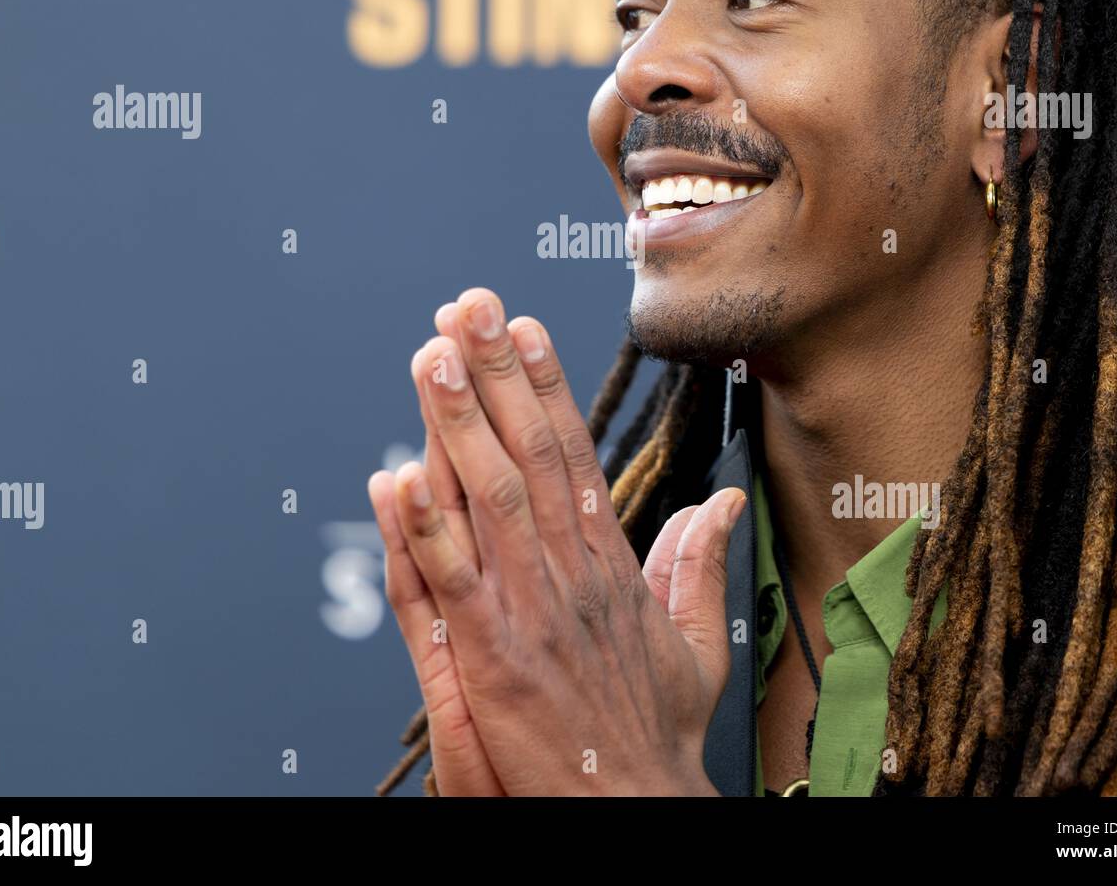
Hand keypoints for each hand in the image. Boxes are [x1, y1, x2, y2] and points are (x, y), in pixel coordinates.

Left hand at [371, 287, 743, 795]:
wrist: (634, 808)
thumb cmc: (657, 733)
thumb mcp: (698, 644)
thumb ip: (698, 566)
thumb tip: (720, 506)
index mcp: (611, 563)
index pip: (572, 454)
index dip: (545, 386)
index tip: (522, 328)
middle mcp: (569, 572)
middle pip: (527, 453)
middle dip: (493, 375)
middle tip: (466, 308)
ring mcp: (529, 609)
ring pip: (487, 498)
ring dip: (454, 424)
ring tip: (430, 356)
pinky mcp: (492, 657)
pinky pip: (449, 580)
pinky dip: (421, 525)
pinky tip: (396, 474)